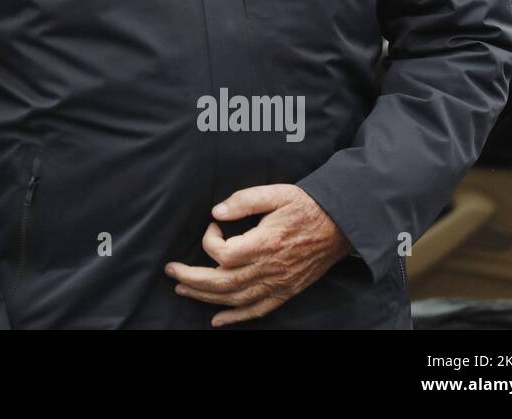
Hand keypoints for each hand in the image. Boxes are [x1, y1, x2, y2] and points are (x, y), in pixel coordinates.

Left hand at [165, 184, 350, 326]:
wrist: (341, 224)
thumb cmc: (307, 205)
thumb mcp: (275, 193)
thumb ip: (243, 200)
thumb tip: (216, 213)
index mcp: (265, 243)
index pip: (223, 254)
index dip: (209, 240)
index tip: (213, 226)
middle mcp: (270, 268)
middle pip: (222, 281)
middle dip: (191, 278)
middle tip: (170, 271)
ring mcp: (279, 284)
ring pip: (235, 298)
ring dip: (205, 297)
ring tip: (182, 290)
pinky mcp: (286, 292)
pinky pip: (258, 310)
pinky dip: (236, 317)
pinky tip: (217, 319)